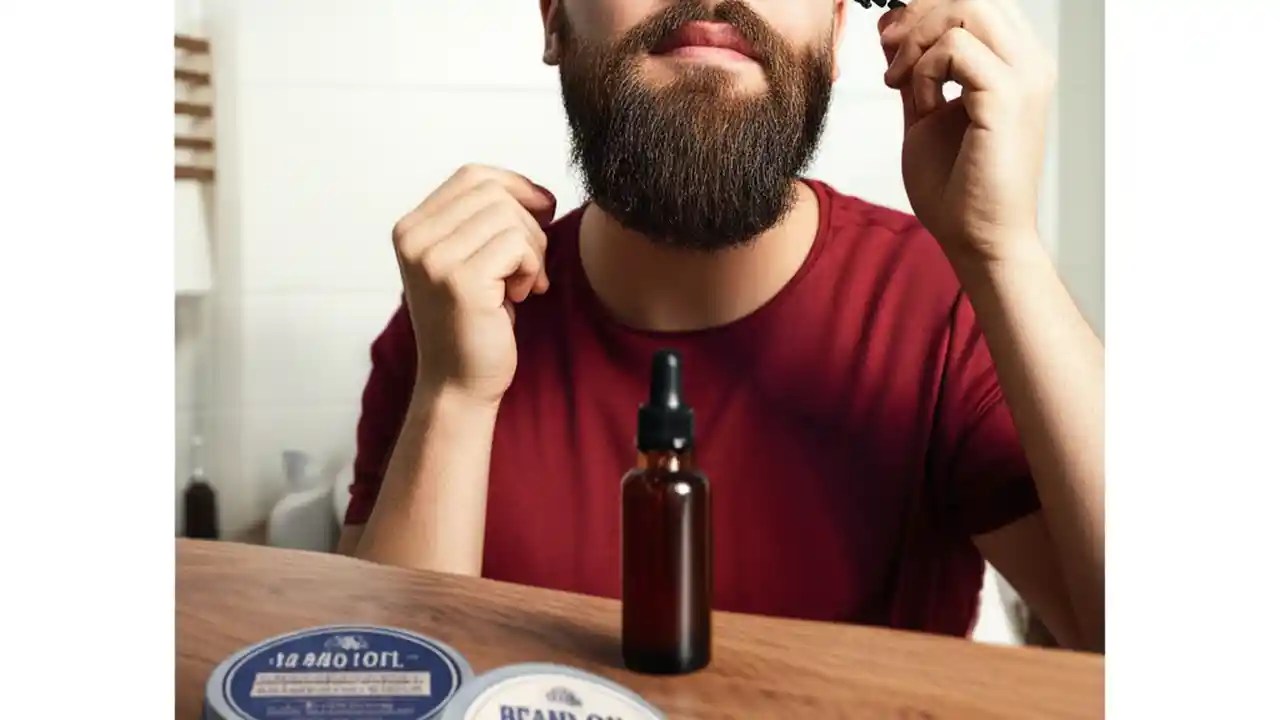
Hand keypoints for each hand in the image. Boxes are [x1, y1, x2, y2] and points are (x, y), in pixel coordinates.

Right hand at [392, 164, 556, 406]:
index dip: (516, 186)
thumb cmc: (473, 322)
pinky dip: (532, 268)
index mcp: (411, 228)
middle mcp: (414, 238)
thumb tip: (539, 193)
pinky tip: (520, 296)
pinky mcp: (460, 280)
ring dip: (532, 251)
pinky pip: (518, 245)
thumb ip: (485, 222)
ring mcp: (433, 258)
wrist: (459, 383)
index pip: (473, 176)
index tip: (542, 213)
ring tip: (521, 285)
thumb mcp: (470, 260)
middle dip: (528, 225)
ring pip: (509, 217)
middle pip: (495, 193)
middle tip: (530, 266)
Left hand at [879, 0, 1055, 262]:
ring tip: (901, 84)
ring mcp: (1024, 77)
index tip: (891, 42)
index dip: (926, 9)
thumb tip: (894, 26)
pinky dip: (924, 72)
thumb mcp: (926, 111)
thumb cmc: (957, 187)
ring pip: (967, 6)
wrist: (977, 239)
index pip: (976, 1)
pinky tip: (921, 106)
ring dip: (918, 41)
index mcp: (1015, 62)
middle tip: (889, 56)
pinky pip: (954, 48)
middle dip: (917, 16)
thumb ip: (916, 68)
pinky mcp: (1007, 98)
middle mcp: (1029, 62)